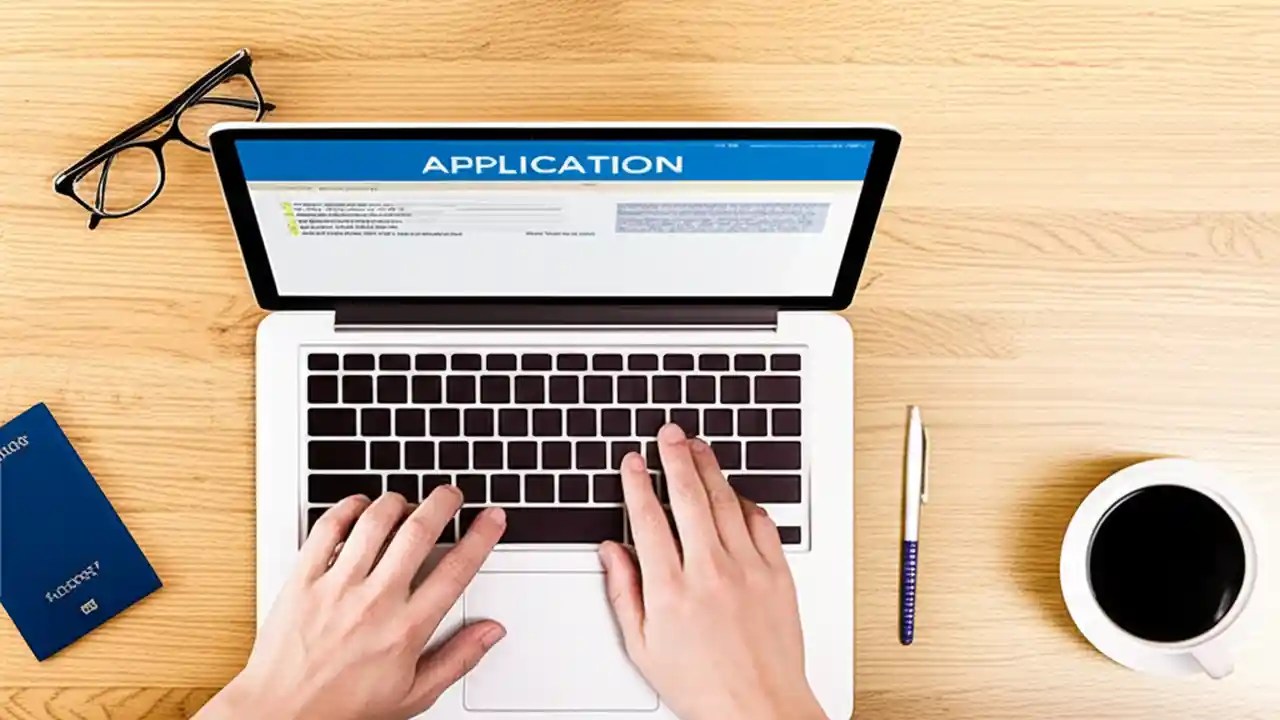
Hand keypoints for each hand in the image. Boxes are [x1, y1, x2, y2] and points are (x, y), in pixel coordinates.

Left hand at [197, 488, 507, 719]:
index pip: (456, 570)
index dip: (481, 537)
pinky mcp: (303, 580)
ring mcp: (337, 587)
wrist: (281, 715)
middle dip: (443, 503)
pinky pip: (327, 528)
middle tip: (451, 495)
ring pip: (375, 521)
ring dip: (397, 501)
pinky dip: (347, 508)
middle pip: (419, 532)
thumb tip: (491, 632)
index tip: (492, 518)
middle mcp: (374, 602)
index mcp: (406, 630)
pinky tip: (360, 507)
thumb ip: (457, 659)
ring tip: (406, 501)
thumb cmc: (344, 708)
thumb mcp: (413, 695)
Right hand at [600, 424, 826, 719]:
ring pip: (726, 502)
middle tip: (667, 435)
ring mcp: (748, 569)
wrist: (759, 708)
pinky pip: (761, 523)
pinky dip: (746, 502)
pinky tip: (736, 492)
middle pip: (688, 497)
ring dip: (709, 469)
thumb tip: (612, 552)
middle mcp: (710, 572)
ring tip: (697, 448)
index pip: (648, 518)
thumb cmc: (702, 686)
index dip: (637, 484)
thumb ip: (624, 593)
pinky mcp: (777, 574)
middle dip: (674, 458)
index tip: (632, 463)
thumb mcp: (643, 647)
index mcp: (670, 589)